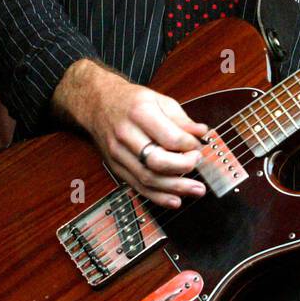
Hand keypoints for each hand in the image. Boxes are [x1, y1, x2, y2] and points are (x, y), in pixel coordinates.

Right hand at [61, 65, 209, 209]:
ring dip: (175, 188)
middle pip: (156, 161)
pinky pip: (138, 186)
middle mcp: (126, 135)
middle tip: (198, 163)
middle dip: (183, 167)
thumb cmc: (131, 101)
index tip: (199, 146)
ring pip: (147, 178)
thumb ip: (181, 119)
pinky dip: (158, 197)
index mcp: (140, 113)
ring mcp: (118, 153)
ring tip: (196, 189)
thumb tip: (202, 134)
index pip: (169, 137)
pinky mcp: (116, 167)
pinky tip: (175, 200)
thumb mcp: (159, 100)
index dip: (189, 145)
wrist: (97, 103)